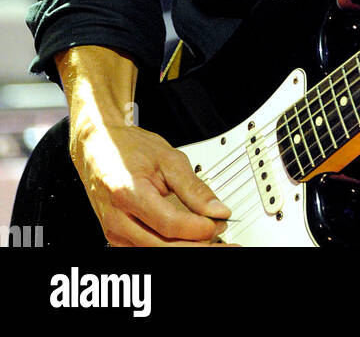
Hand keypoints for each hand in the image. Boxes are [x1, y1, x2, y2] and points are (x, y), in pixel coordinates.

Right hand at [70, 119, 237, 247]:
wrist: (98, 146)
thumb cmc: (129, 148)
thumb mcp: (168, 159)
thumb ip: (194, 188)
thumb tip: (217, 210)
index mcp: (128, 193)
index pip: (170, 224)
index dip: (198, 228)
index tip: (219, 222)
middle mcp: (117, 219)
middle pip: (163, 246)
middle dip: (197, 245)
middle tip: (221, 235)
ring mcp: (114, 232)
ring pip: (155, 253)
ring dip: (185, 249)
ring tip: (210, 239)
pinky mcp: (116, 239)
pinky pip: (146, 251)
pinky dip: (170, 248)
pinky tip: (188, 241)